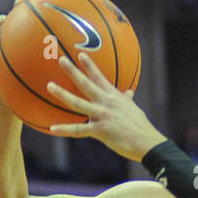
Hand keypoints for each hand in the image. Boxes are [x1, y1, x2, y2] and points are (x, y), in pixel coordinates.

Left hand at [46, 51, 165, 159]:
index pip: (100, 77)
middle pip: (86, 84)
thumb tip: (129, 92)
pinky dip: (65, 130)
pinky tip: (52, 129)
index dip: (90, 65)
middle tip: (61, 59)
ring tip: (50, 86)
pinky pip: (79, 130)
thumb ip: (127, 100)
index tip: (80, 55)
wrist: (147, 142)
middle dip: (73, 71)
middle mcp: (106, 103)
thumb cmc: (141, 127)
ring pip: (78, 103)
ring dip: (63, 94)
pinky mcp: (100, 130)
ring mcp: (102, 116)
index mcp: (114, 97)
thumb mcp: (134, 109)